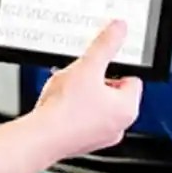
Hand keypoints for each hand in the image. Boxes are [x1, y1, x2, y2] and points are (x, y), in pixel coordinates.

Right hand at [32, 20, 143, 157]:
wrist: (40, 137)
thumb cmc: (65, 109)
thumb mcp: (88, 66)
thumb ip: (105, 45)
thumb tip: (119, 29)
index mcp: (127, 109)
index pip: (131, 78)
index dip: (114, 68)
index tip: (99, 65)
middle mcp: (118, 126)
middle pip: (112, 92)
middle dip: (96, 81)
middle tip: (80, 78)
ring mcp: (100, 137)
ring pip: (96, 105)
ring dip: (83, 95)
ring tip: (67, 92)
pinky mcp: (82, 143)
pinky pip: (82, 119)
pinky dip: (73, 111)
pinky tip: (59, 106)